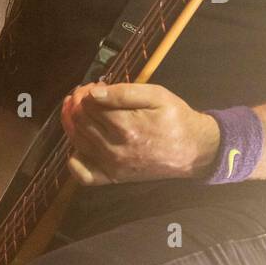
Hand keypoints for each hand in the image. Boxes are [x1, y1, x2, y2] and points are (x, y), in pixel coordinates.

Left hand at [59, 82, 219, 185]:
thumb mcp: (156, 95)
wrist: (194, 150)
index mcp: (126, 126)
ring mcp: (113, 166)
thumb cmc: (176, 118)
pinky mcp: (114, 178)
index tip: (92, 86)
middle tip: (84, 95)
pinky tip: (77, 146)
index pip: (88, 106)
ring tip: (78, 111)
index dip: (84, 92)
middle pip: (80, 122)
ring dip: (71, 124)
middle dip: (76, 104)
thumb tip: (94, 93)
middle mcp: (115, 149)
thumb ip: (123, 92)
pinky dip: (74, 160)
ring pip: (77, 142)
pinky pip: (83, 175)